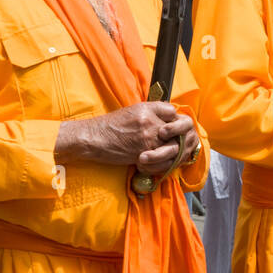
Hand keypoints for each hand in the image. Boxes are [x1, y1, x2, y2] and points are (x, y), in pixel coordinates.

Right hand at [55, 101, 194, 173]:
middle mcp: (150, 121)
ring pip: (173, 147)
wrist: (92, 138)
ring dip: (174, 154)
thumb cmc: (110, 126)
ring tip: (170, 157)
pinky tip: (159, 164)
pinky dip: (163, 164)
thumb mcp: (132, 111)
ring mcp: (147, 138)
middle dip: (180, 139)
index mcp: (147, 108)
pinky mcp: (143, 153)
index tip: (176, 129)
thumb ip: (152, 112)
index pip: (174, 113)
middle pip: (177, 131)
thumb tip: (170, 118)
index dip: (177, 122)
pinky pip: (162, 160)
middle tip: (180, 146)